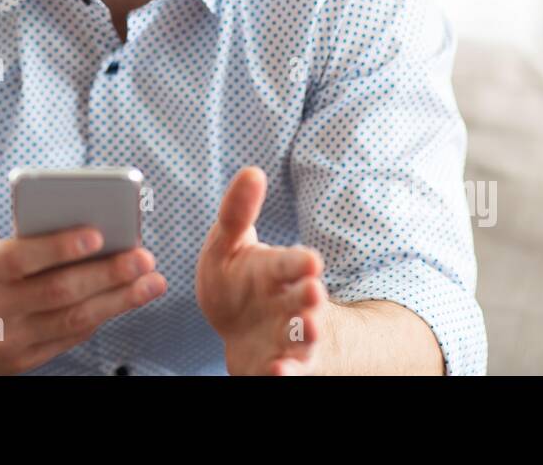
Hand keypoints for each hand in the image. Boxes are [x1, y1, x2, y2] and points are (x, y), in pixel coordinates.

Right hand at [0, 155, 167, 374]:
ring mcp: (7, 340)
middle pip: (57, 292)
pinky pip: (69, 339)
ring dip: (117, 301)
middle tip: (143, 256)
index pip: (21, 259)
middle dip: (106, 275)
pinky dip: (100, 318)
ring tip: (151, 281)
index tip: (98, 233)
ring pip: (71, 320)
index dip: (60, 247)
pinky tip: (126, 299)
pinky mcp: (21, 360)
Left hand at [195, 166, 327, 374]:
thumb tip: (251, 171)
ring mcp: (288, 337)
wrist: (240, 329)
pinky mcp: (279, 365)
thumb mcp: (228, 244)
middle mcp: (291, 304)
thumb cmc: (238, 281)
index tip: (311, 260)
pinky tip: (278, 371)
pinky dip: (285, 372)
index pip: (293, 263)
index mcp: (278, 270)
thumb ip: (237, 212)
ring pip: (304, 337)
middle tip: (314, 293)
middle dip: (311, 298)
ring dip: (307, 334)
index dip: (301, 262)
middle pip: (306, 301)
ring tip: (309, 330)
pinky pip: (286, 371)